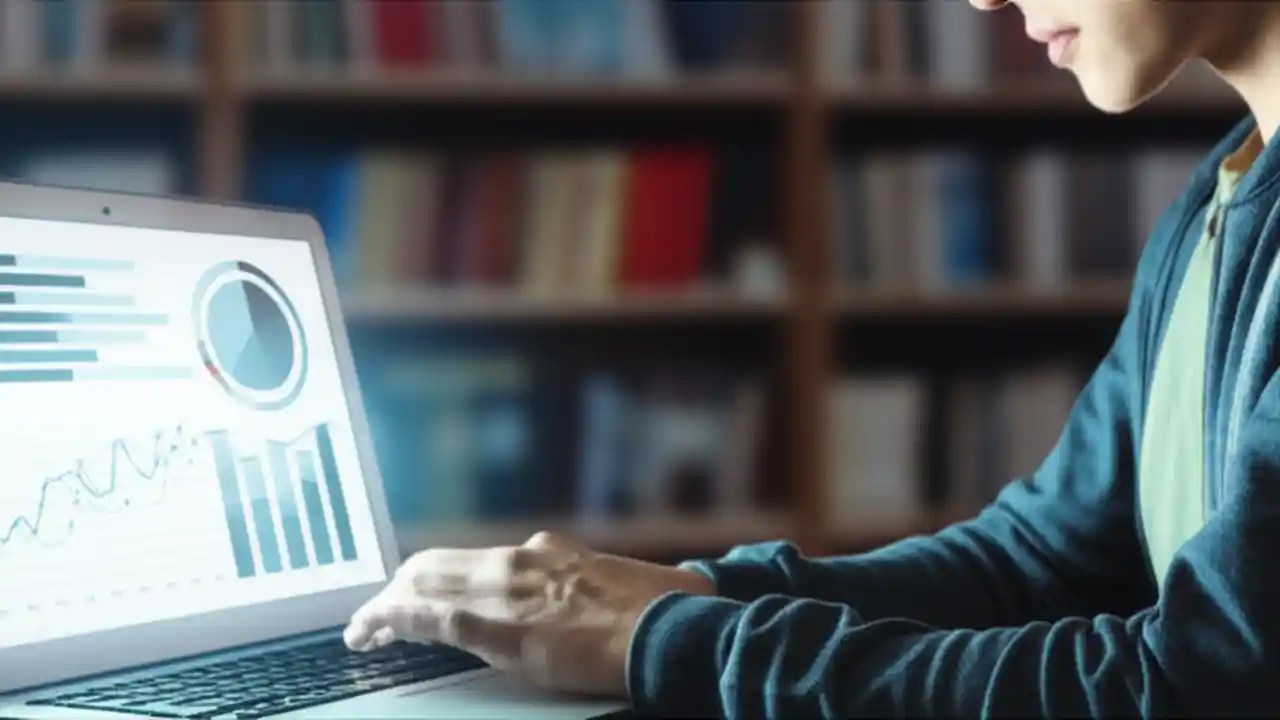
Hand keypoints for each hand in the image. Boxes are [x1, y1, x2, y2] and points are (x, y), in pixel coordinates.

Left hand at [343, 531, 714, 695]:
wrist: (665, 627)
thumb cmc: (657, 610)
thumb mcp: (624, 584)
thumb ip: (600, 584)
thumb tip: (624, 589)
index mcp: (547, 552)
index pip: (477, 561)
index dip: (442, 576)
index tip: (430, 592)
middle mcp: (517, 561)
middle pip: (437, 564)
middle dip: (403, 586)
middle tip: (382, 612)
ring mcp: (503, 590)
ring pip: (422, 584)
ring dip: (387, 605)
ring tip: (365, 627)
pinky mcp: (496, 627)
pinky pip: (428, 617)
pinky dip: (390, 621)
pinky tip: (371, 632)